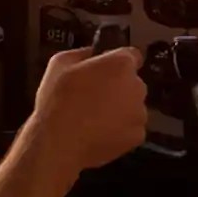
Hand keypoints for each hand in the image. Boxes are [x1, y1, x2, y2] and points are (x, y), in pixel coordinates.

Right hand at [28, 46, 147, 172]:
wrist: (58, 144)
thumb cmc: (57, 99)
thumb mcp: (59, 63)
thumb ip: (82, 53)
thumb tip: (92, 53)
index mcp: (121, 64)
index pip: (132, 56)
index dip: (118, 62)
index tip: (104, 71)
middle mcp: (137, 86)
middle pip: (132, 82)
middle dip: (119, 86)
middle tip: (95, 96)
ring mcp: (140, 113)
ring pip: (133, 106)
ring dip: (121, 108)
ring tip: (95, 119)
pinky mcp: (138, 136)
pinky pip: (131, 127)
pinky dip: (121, 129)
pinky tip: (100, 133)